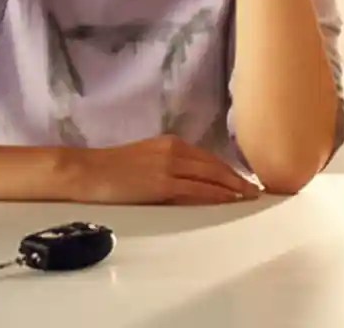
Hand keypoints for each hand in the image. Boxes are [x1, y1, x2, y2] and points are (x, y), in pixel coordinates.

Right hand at [68, 135, 263, 204]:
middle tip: (256, 189)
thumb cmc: (109, 168)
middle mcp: (173, 150)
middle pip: (214, 165)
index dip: (228, 169)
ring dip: (233, 186)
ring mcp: (168, 166)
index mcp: (169, 143)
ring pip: (211, 176)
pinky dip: (217, 194)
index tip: (242, 179)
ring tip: (250, 196)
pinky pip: (197, 190)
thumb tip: (188, 180)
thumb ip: (168, 164)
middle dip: (237, 177)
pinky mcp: (162, 184)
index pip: (207, 157)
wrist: (87, 171)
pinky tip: (230, 199)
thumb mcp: (144, 159)